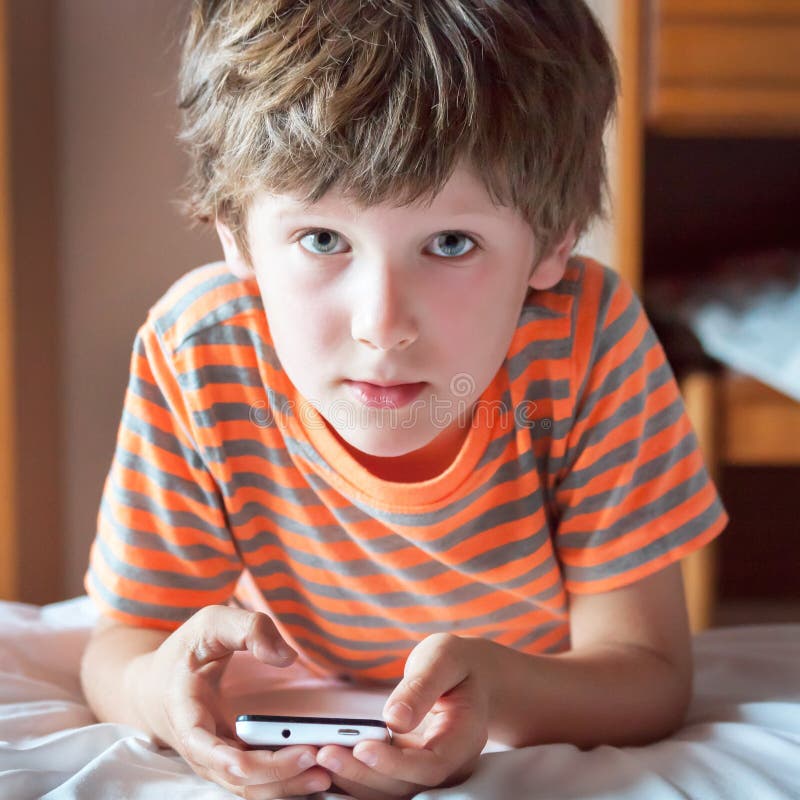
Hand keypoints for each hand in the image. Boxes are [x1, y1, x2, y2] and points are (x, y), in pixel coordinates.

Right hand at [135, 605, 331, 797]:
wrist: (158, 682)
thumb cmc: (186, 651)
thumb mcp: (212, 623)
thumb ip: (248, 629)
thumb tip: (286, 656)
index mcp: (186, 716)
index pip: (209, 753)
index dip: (247, 761)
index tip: (294, 752)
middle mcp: (199, 749)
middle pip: (237, 778)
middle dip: (280, 775)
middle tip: (319, 756)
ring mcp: (215, 760)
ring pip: (249, 788)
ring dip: (286, 786)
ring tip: (326, 773)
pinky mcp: (230, 761)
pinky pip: (256, 780)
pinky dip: (283, 781)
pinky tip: (313, 772)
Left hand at [316, 633, 493, 799]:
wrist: (471, 675)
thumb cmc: (458, 663)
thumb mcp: (443, 658)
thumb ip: (422, 686)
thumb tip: (394, 719)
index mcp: (464, 737)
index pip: (432, 765)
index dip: (397, 764)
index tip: (363, 748)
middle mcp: (449, 762)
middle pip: (407, 785)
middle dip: (364, 773)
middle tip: (325, 752)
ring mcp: (428, 768)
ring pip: (391, 789)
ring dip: (354, 778)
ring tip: (319, 754)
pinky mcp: (409, 767)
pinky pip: (383, 779)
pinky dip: (356, 774)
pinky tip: (328, 758)